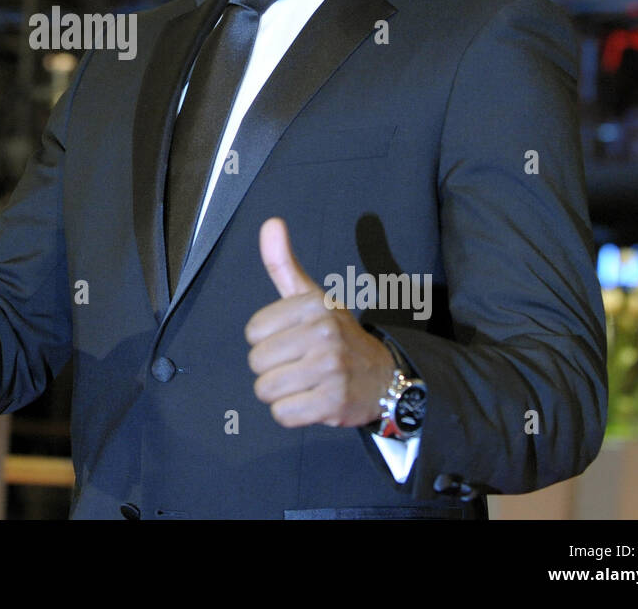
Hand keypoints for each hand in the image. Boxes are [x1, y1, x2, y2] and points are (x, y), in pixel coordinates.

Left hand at [245, 217, 394, 428]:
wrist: (384, 377)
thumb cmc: (336, 336)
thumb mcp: (312, 297)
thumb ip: (283, 264)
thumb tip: (270, 223)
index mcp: (313, 305)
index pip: (253, 332)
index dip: (267, 341)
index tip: (292, 340)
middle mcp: (324, 333)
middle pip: (257, 362)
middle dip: (273, 369)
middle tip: (300, 365)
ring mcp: (330, 369)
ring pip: (266, 390)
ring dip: (282, 393)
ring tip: (306, 383)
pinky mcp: (334, 403)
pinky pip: (283, 414)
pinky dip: (293, 413)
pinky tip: (313, 401)